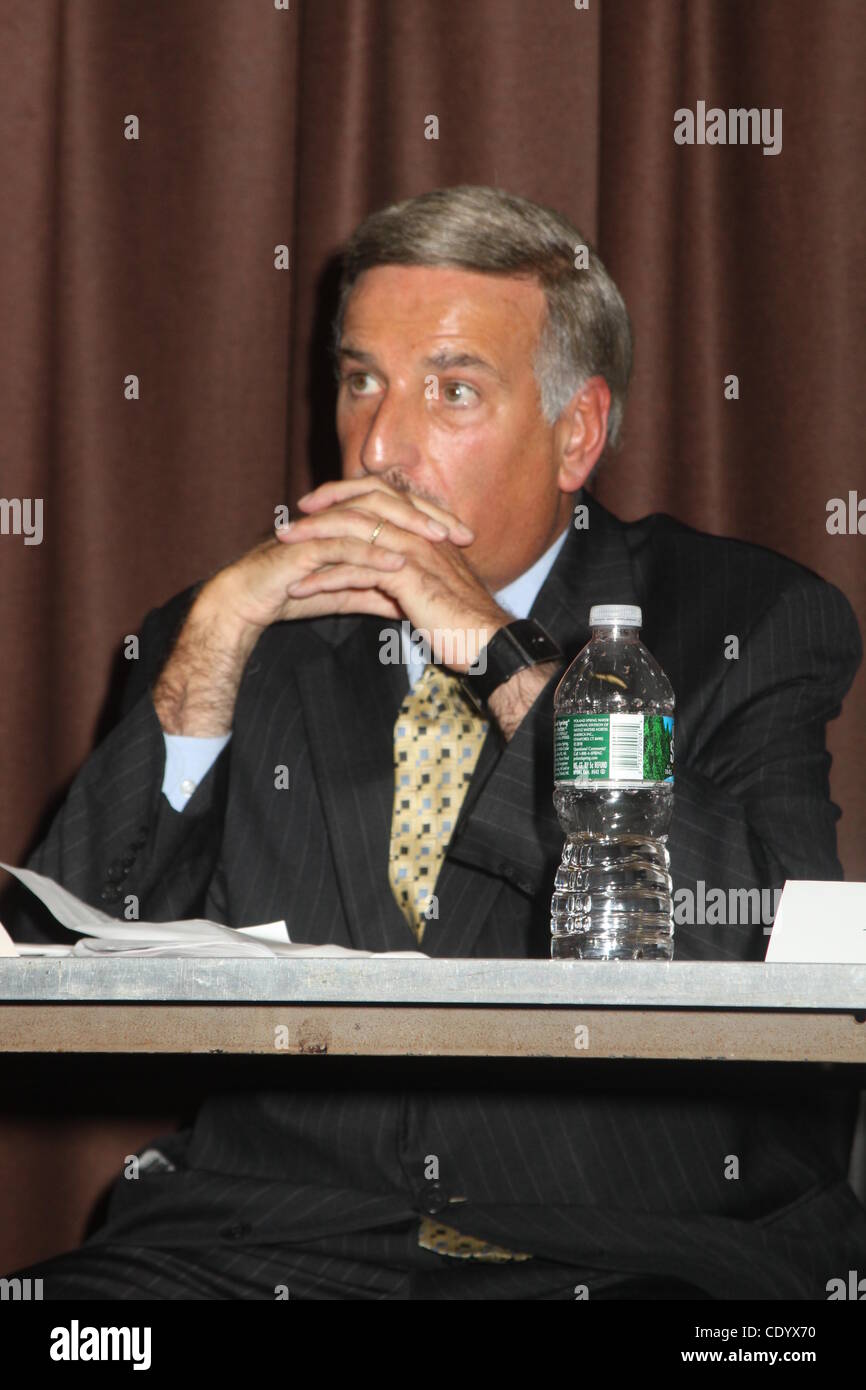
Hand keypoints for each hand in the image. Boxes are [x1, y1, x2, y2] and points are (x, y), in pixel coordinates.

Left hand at [280, 478, 510, 671]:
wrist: (490, 643)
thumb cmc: (465, 622)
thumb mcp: (435, 590)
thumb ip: (413, 576)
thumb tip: (391, 578)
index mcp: (426, 531)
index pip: (381, 497)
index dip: (346, 497)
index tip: (316, 508)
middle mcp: (419, 534)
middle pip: (361, 507)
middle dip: (321, 513)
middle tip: (289, 524)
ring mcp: (413, 552)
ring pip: (353, 536)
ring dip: (313, 544)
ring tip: (284, 554)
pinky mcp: (405, 577)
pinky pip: (354, 572)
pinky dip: (324, 579)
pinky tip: (300, 589)